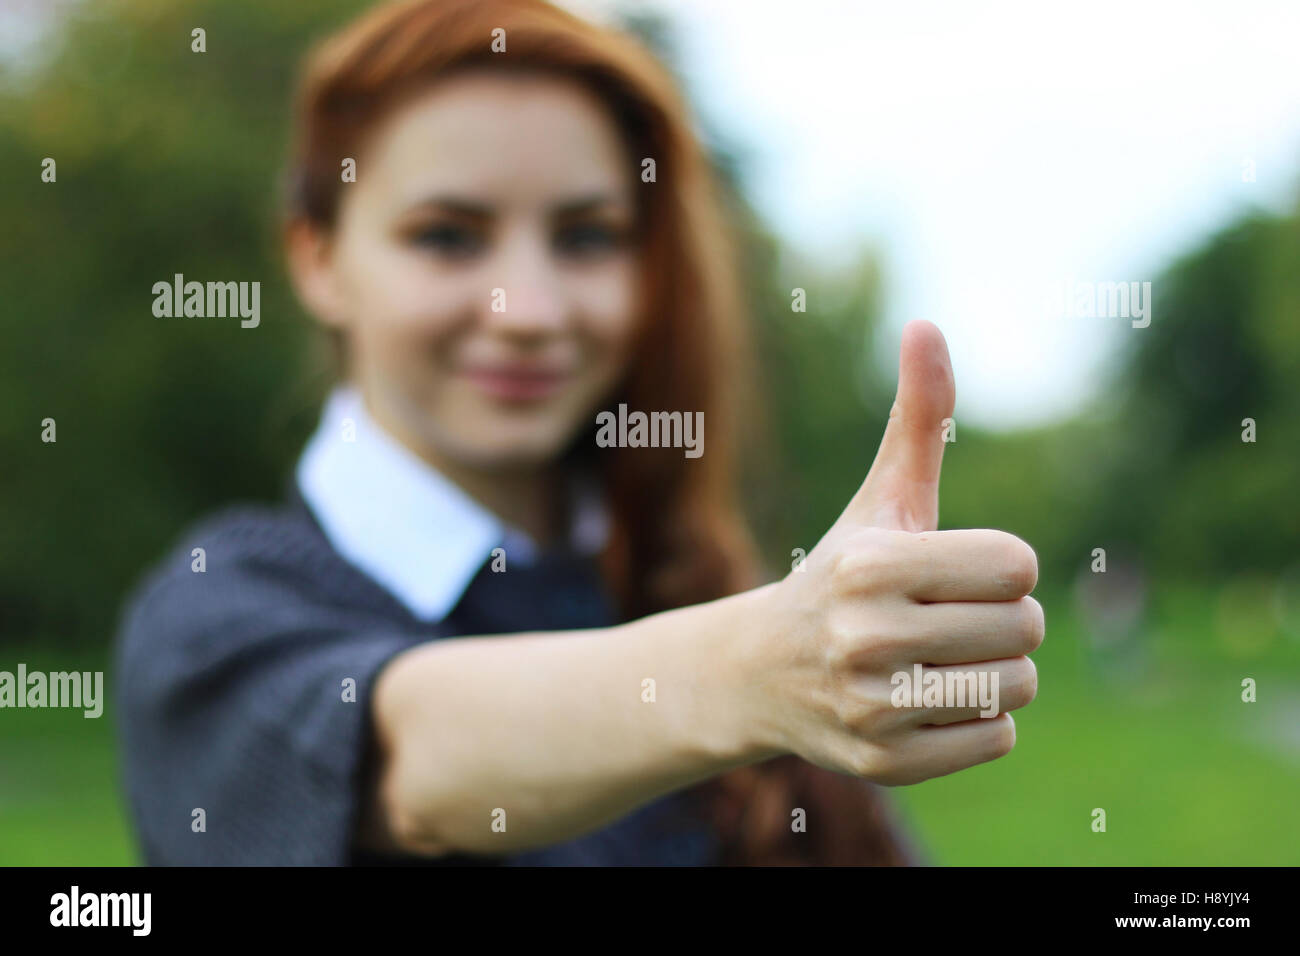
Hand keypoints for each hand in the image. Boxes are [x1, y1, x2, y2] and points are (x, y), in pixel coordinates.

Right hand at [746, 320, 1042, 784]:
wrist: (762, 672)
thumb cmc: (843, 573)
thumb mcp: (880, 498)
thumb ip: (917, 417)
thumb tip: (927, 324)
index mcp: (870, 566)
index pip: (1018, 567)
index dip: (999, 566)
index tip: (953, 572)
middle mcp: (865, 639)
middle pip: (1024, 629)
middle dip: (1001, 619)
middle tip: (947, 618)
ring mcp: (871, 708)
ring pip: (1016, 688)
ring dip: (996, 672)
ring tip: (941, 660)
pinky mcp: (882, 764)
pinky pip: (996, 740)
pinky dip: (979, 722)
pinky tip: (930, 702)